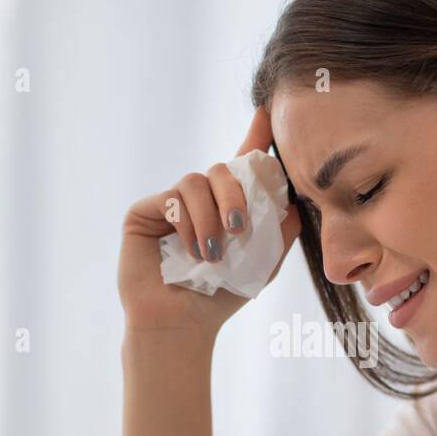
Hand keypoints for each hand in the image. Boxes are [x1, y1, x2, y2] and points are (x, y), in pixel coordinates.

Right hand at [117, 106, 302, 336]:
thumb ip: (279, 230)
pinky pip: (174, 198)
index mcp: (225, 206)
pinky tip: (194, 254)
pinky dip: (190, 225)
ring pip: (197, 180)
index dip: (257, 135)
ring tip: (215, 253)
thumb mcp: (262, 263)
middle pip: (222, 168)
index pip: (242, 162)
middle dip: (237, 195)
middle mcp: (197, 199)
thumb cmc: (219, 297)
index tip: (271, 111)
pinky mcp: (143, 211)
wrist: (182, 324)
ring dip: (212, 216)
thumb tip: (293, 199)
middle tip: (241, 230)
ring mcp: (169, 203)